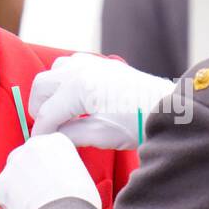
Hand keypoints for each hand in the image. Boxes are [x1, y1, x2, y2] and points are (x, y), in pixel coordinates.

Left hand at [0, 133, 102, 208]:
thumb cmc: (78, 201)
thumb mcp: (83, 176)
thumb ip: (68, 172)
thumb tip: (64, 183)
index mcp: (56, 141)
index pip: (49, 150)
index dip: (51, 169)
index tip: (55, 181)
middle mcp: (32, 146)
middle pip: (28, 159)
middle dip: (32, 176)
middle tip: (43, 195)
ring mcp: (14, 164)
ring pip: (14, 176)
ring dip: (20, 190)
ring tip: (35, 206)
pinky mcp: (1, 184)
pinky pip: (3, 194)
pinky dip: (10, 205)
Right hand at [29, 53, 173, 149]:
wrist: (169, 107)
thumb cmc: (138, 122)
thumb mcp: (102, 135)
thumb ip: (72, 135)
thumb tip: (52, 138)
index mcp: (78, 87)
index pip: (47, 113)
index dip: (40, 132)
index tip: (38, 145)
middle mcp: (80, 69)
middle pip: (42, 86)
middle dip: (39, 109)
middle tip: (47, 129)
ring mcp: (90, 63)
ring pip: (54, 72)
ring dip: (51, 92)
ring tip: (59, 114)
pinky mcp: (101, 63)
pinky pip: (71, 66)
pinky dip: (65, 82)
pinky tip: (75, 100)